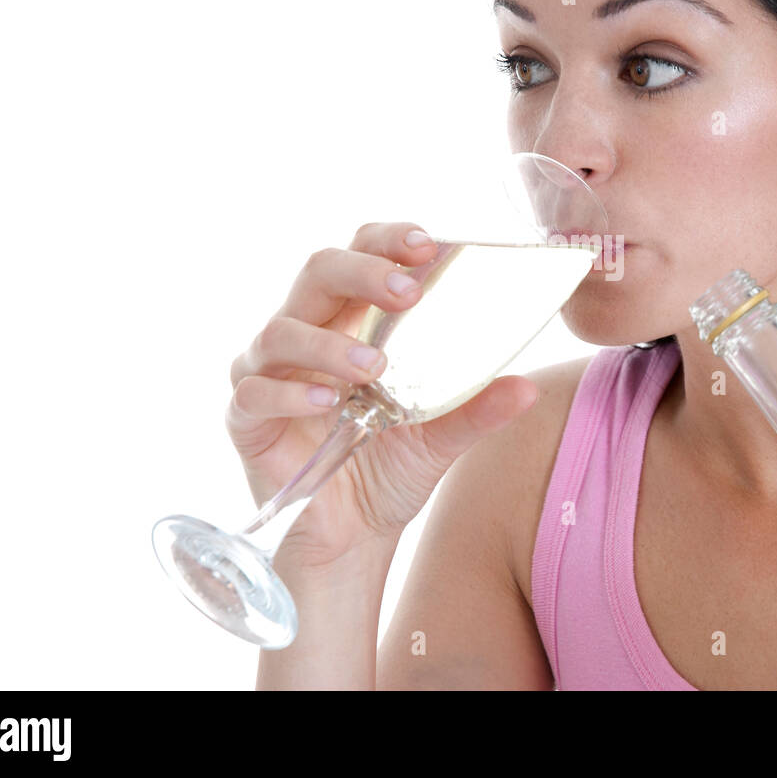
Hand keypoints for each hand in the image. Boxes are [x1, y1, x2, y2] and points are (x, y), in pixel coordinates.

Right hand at [226, 221, 539, 570]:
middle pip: (319, 271)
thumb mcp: (443, 436)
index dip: (388, 240)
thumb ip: (479, 408)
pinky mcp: (247, 418)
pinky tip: (329, 401)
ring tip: (374, 367)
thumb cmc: (391, 467)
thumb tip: (529, 388)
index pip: (362, 252)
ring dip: (329, 342)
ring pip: (281, 330)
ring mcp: (271, 371)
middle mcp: (307, 332)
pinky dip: (292, 392)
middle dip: (364, 272)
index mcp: (353, 319)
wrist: (355, 537)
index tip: (428, 246)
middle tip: (408, 293)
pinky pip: (255, 391)